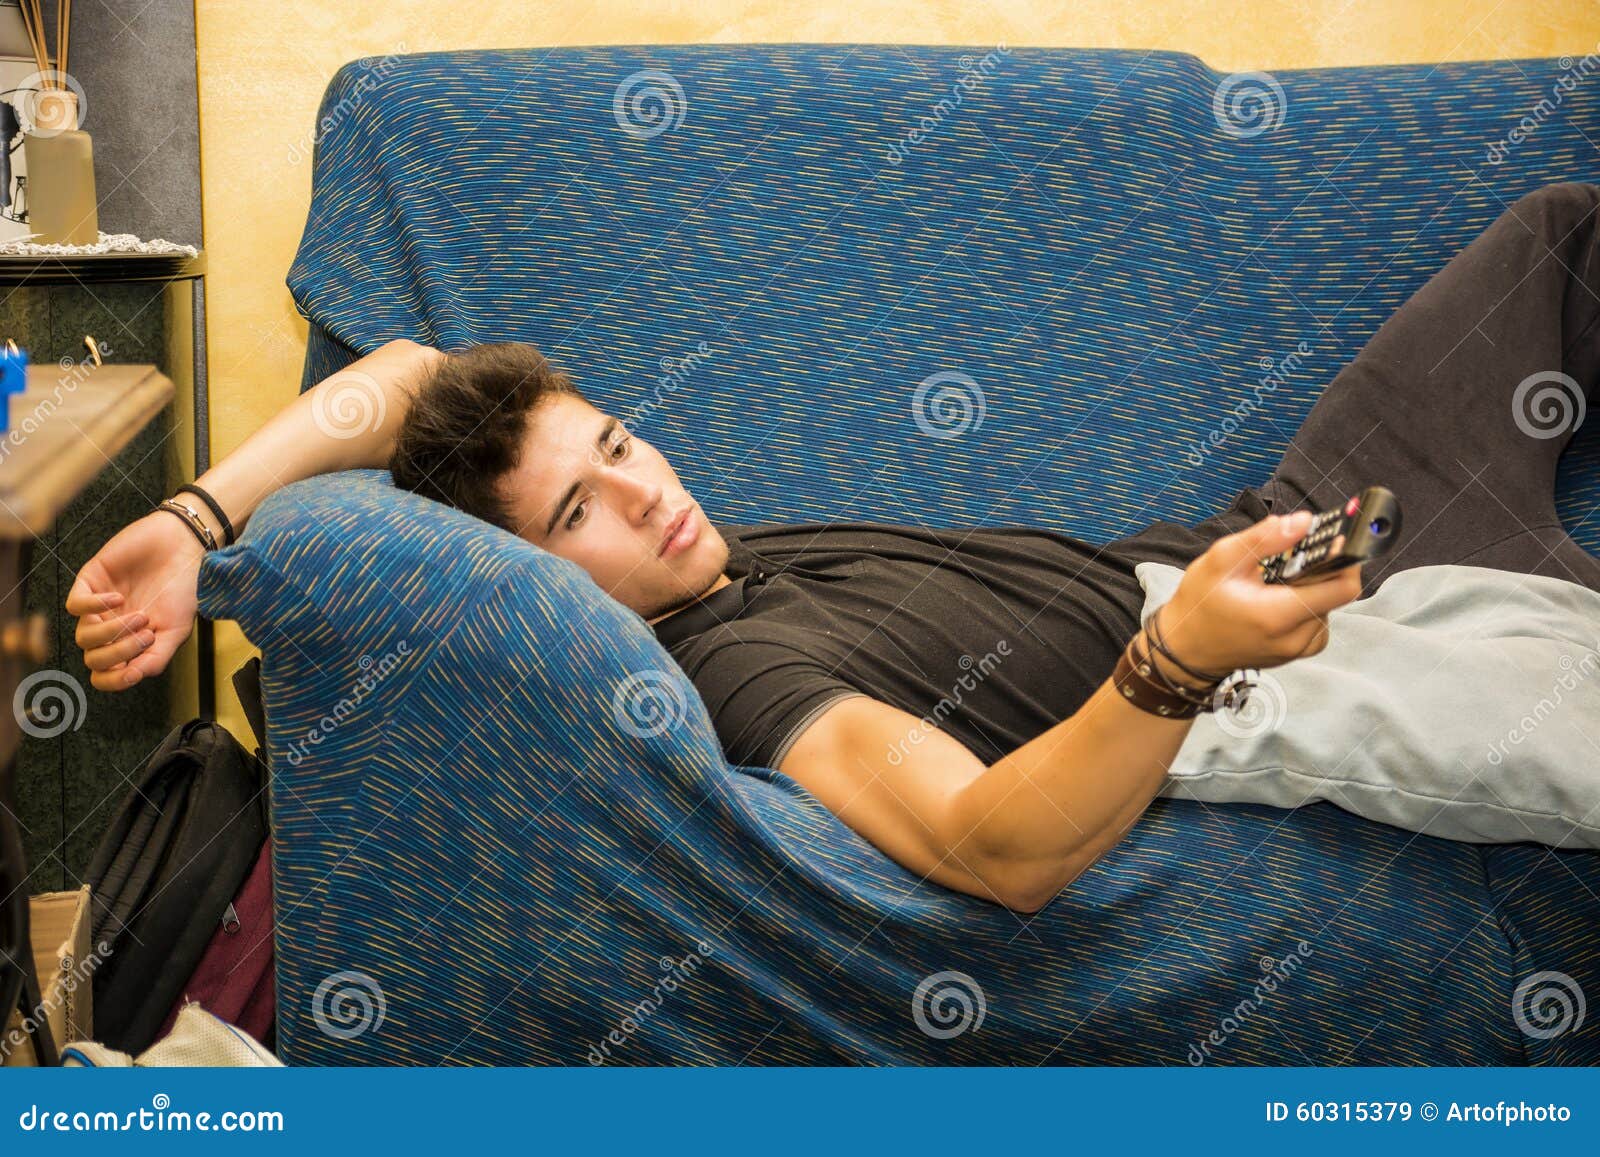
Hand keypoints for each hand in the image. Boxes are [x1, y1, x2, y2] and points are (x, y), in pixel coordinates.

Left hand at [66, 510, 204, 690]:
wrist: (184, 547)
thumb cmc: (184, 587)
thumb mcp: (177, 630)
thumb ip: (156, 657)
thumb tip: (133, 677)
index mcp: (130, 643)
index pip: (107, 674)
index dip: (114, 680)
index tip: (133, 672)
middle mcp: (112, 628)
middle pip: (94, 659)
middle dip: (119, 653)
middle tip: (147, 635)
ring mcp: (99, 607)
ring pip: (84, 636)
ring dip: (111, 631)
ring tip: (141, 615)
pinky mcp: (90, 582)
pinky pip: (75, 606)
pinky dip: (94, 606)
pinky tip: (118, 597)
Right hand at [1159, 511, 1362, 673]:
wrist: (1184, 649)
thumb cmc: (1199, 605)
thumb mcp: (1221, 560)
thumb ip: (1265, 538)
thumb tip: (1304, 521)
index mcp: (1279, 614)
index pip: (1344, 587)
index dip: (1347, 558)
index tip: (1334, 540)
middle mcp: (1295, 637)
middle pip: (1337, 593)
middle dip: (1322, 568)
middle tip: (1294, 556)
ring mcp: (1298, 649)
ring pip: (1330, 606)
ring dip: (1314, 586)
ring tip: (1280, 579)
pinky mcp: (1297, 652)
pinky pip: (1318, 622)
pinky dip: (1308, 604)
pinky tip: (1281, 597)